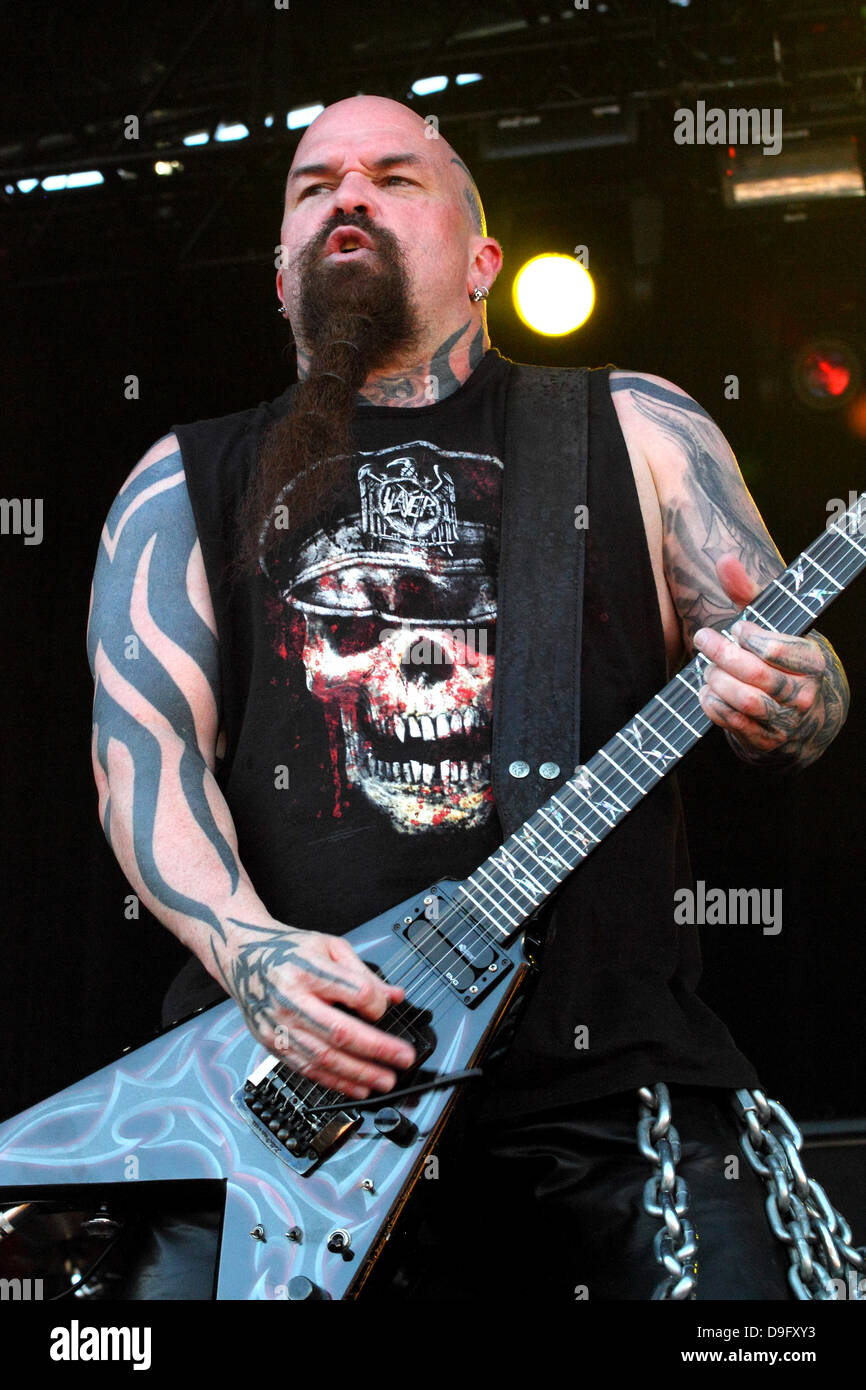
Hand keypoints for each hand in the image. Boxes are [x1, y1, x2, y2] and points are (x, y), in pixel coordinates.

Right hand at [217, 922, 415, 1098]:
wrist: (242, 958)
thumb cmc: (288, 951)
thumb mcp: (329, 947)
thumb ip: (363, 973)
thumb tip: (395, 996)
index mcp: (307, 969)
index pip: (353, 992)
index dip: (377, 1004)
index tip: (387, 1008)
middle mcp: (290, 1000)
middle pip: (339, 1032)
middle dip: (377, 1050)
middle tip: (403, 1060)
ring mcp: (278, 1025)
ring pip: (323, 1058)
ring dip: (358, 1074)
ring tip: (385, 1080)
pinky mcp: (271, 1043)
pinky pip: (306, 1069)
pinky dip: (334, 1082)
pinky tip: (356, 1088)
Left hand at [691, 554, 845, 765]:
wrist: (798, 715)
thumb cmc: (777, 658)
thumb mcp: (769, 624)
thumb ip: (746, 593)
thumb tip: (725, 559)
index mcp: (811, 661)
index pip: (775, 648)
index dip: (747, 636)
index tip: (736, 629)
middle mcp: (802, 693)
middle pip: (756, 674)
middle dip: (722, 655)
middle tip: (703, 640)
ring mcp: (785, 720)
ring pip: (745, 700)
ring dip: (717, 682)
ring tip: (706, 669)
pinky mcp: (765, 740)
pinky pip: (733, 724)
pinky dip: (713, 705)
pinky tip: (707, 692)